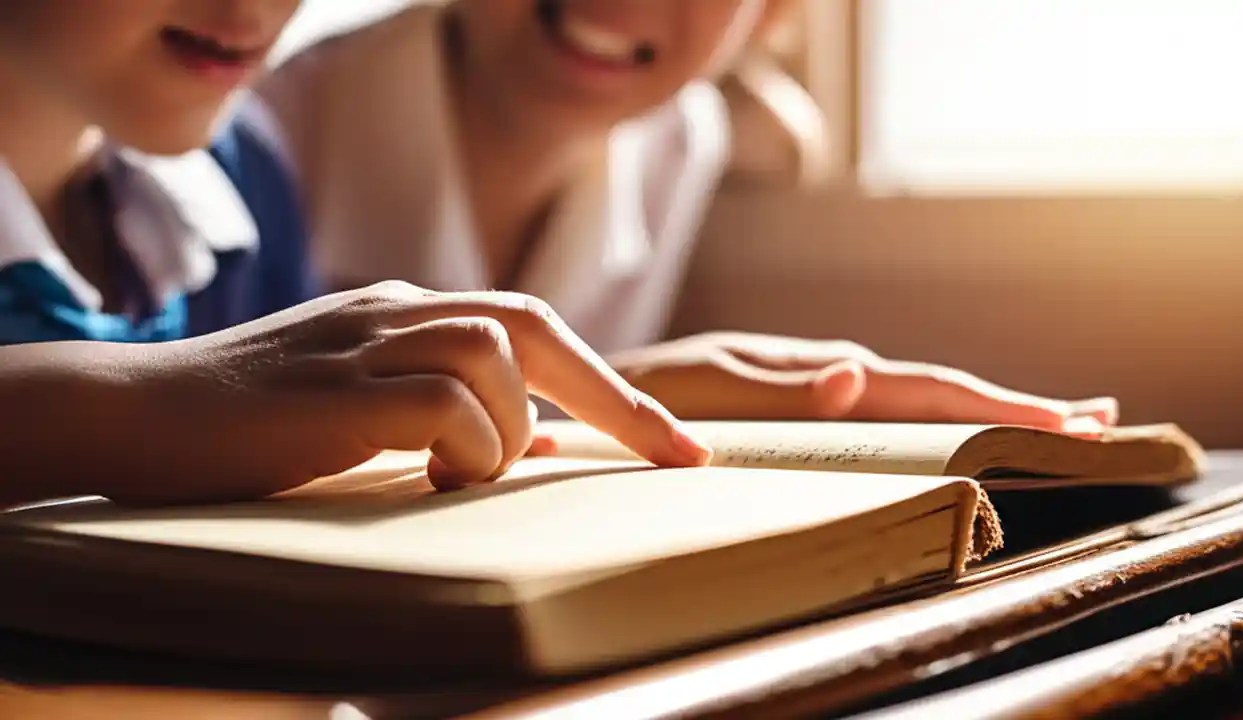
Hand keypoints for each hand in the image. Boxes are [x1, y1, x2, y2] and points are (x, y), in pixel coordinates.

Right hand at [0, 282, 708, 505]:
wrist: (137, 415)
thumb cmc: (253, 426)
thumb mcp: (363, 405)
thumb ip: (437, 406)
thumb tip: (528, 440)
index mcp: (408, 312)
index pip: (532, 329)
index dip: (611, 388)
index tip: (676, 446)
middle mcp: (395, 310)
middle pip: (533, 324)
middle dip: (616, 399)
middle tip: (670, 458)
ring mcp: (362, 341)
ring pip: (495, 352)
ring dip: (506, 430)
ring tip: (460, 476)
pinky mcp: (334, 388)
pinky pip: (443, 399)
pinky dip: (463, 444)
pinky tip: (429, 478)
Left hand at [609, 333, 1117, 430]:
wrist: (618, 388)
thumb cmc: (660, 388)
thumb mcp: (712, 386)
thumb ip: (780, 384)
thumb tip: (853, 379)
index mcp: (827, 371)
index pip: (928, 388)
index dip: (1000, 404)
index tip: (1070, 418)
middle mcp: (839, 378)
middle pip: (945, 392)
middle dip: (1020, 406)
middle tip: (1100, 420)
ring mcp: (831, 391)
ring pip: (925, 404)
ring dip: (992, 411)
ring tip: (1061, 423)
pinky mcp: (815, 408)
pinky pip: (891, 419)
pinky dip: (940, 423)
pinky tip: (965, 433)